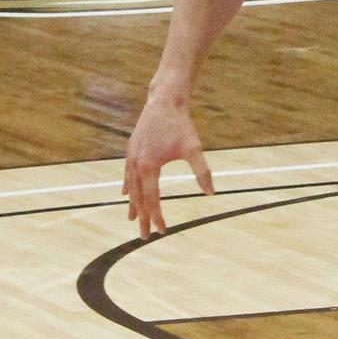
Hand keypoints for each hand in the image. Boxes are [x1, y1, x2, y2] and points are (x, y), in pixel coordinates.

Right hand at [124, 92, 213, 237]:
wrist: (164, 101)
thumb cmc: (180, 125)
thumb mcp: (194, 149)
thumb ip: (202, 172)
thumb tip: (211, 193)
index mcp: (149, 167)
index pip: (152, 200)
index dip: (157, 217)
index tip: (162, 232)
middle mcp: (136, 164)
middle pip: (138, 198)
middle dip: (142, 218)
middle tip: (144, 237)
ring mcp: (131, 157)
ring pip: (131, 187)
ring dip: (133, 204)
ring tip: (133, 219)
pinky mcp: (131, 150)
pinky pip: (127, 174)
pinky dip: (128, 186)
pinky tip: (126, 194)